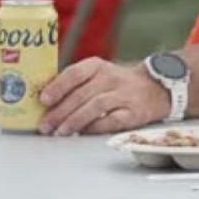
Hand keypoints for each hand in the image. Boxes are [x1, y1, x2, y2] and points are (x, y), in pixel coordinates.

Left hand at [37, 57, 169, 136]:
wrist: (154, 88)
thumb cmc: (116, 83)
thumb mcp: (97, 74)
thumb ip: (75, 84)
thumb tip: (46, 102)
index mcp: (96, 66)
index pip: (74, 73)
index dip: (57, 87)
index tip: (43, 100)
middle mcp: (110, 78)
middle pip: (81, 94)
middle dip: (60, 111)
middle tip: (46, 124)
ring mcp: (123, 95)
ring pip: (95, 107)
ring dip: (75, 120)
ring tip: (61, 131)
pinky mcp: (134, 113)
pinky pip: (112, 121)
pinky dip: (95, 127)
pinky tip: (83, 133)